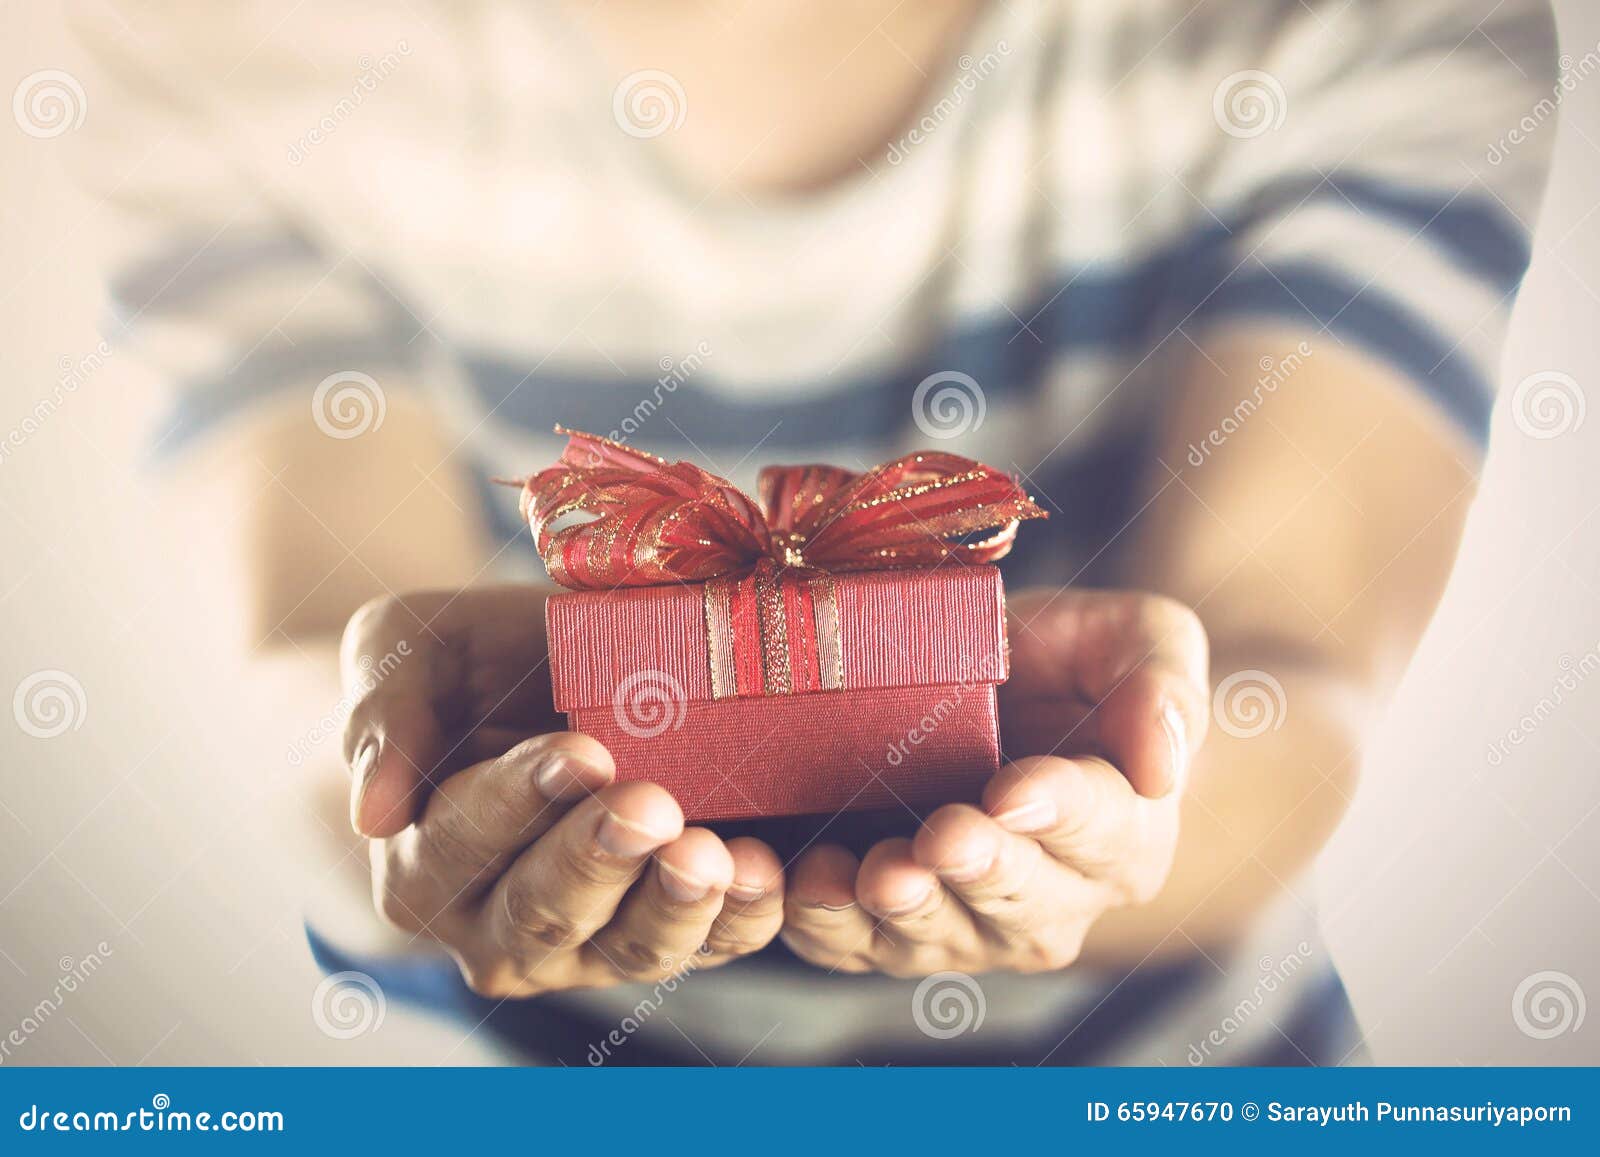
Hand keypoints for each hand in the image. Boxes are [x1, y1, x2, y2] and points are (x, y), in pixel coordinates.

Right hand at [339, 587, 784, 996]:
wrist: (548, 677)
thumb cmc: (469, 661)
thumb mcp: (405, 648)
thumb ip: (382, 715)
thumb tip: (373, 812)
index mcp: (420, 864)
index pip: (461, 841)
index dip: (519, 800)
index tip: (578, 752)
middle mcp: (498, 925)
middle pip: (547, 911)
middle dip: (601, 858)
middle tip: (651, 804)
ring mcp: (589, 944)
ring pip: (632, 947)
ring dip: (676, 905)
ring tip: (713, 854)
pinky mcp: (671, 933)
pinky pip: (710, 945)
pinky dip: (741, 918)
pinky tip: (765, 871)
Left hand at [780, 588, 1207, 976]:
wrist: (1008, 698)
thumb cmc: (1081, 666)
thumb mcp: (1140, 640)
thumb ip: (1164, 686)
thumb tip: (1164, 762)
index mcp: (1125, 833)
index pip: (1100, 829)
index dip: (1057, 810)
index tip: (1014, 791)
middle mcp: (1054, 900)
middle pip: (1018, 901)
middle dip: (977, 869)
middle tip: (942, 836)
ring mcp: (969, 925)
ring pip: (936, 935)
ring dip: (901, 909)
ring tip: (877, 873)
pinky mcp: (888, 927)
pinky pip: (855, 945)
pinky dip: (825, 924)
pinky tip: (803, 885)